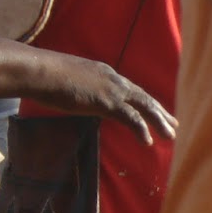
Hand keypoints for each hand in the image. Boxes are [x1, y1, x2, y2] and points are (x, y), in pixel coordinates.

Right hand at [39, 59, 176, 144]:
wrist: (37, 71)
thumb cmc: (44, 77)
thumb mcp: (69, 82)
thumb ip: (80, 89)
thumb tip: (77, 97)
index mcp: (105, 74)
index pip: (132, 90)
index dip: (146, 102)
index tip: (157, 111)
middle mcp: (113, 79)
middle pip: (144, 97)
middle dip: (160, 112)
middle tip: (173, 125)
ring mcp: (111, 90)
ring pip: (144, 106)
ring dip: (159, 122)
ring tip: (170, 136)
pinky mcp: (106, 101)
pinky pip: (130, 118)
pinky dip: (141, 129)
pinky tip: (148, 141)